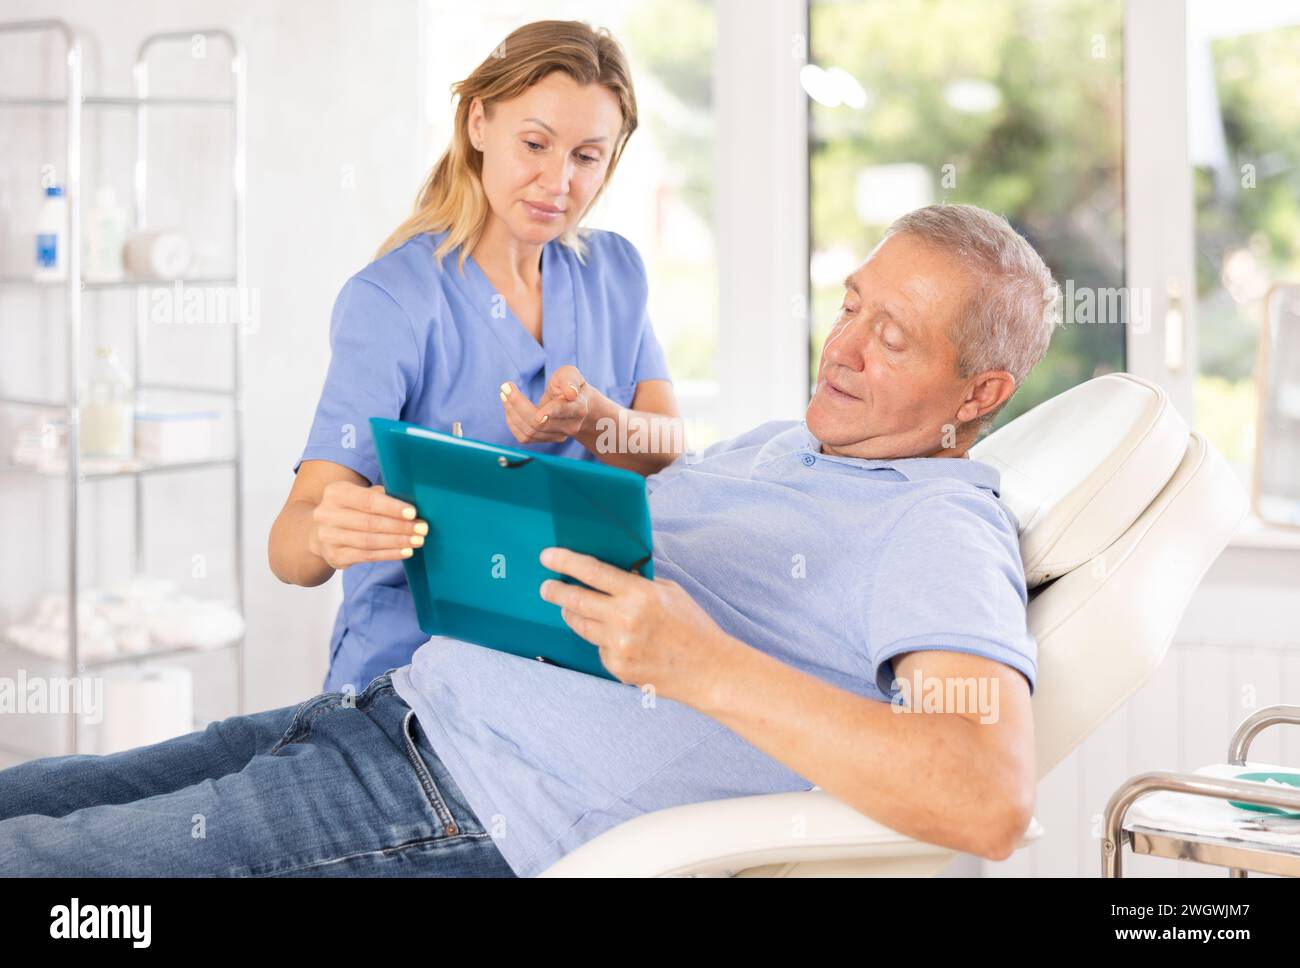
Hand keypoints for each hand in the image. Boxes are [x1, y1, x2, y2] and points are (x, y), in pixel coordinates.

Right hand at [308, 481, 426, 568]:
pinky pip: (367, 556)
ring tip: (417, 541)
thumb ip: (380, 496)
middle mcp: (326, 514)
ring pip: (369, 541)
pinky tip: (405, 552)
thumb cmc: (350, 509)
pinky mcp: (334, 556)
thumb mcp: (359, 495)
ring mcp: (328, 537)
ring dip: (397, 542)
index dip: (391, 507)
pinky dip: (389, 554)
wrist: (319, 531)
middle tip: (422, 529)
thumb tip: (410, 506)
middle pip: (369, 523)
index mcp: (335, 493)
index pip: (367, 500)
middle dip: (400, 527)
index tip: (413, 512)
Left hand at [499, 364, 592, 444]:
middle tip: (506, 386)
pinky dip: (512, 422)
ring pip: (529, 431)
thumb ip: (569, 380)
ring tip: (505, 394)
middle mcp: (570, 426)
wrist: (574, 402)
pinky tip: (509, 408)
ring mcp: (558, 435)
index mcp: (578, 408)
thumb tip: (571, 392)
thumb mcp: (570, 374)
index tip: (537, 411)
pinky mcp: (547, 439)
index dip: (549, 412)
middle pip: (539, 423)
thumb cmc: (569, 384)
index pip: (562, 411)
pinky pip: (524, 437)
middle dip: (518, 404)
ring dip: (512, 412)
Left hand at [536, 546, 734, 705]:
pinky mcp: (617, 668)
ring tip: (571, 609)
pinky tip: (620, 641)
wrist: (708, 670)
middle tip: (545, 587)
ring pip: (581, 625)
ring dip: (573, 615)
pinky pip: (599, 648)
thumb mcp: (670, 592)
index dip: (566, 561)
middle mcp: (625, 619)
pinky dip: (603, 641)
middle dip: (555, 591)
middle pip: (575, 600)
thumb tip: (609, 575)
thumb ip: (638, 583)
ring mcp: (619, 646)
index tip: (547, 556)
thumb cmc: (692, 626)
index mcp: (639, 594)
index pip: (592, 571)